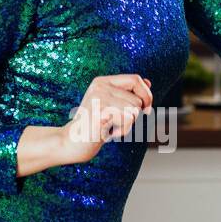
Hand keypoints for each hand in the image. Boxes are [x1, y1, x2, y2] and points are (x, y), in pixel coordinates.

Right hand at [17, 75, 152, 174]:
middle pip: (138, 98)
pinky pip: (127, 119)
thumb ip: (127, 94)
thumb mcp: (112, 106)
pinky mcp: (99, 110)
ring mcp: (99, 97)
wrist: (72, 142)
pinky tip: (110, 132)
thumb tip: (148, 82)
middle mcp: (100, 85)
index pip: (135, 79)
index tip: (146, 110)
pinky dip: (123, 130)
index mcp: (102, 81)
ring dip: (128, 124)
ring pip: (134, 110)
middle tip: (124, 122)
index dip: (146, 94)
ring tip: (112, 127)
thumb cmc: (95, 126)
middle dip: (137, 114)